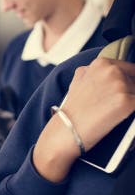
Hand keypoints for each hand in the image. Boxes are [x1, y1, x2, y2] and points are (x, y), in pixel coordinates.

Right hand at [34, 57, 134, 181]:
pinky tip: (119, 116)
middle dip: (130, 92)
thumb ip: (96, 72)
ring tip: (112, 112)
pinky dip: (131, 111)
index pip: (131, 69)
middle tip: (114, 104)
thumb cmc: (72, 110)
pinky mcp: (126, 102)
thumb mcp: (79, 80)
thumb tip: (114, 71)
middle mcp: (112, 70)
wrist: (65, 131)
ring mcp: (119, 85)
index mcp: (101, 63)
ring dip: (130, 102)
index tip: (126, 92)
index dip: (130, 82)